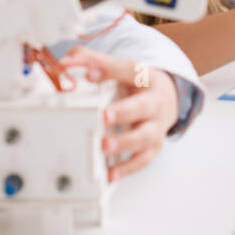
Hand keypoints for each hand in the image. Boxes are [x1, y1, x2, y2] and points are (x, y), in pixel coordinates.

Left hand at [60, 46, 179, 181]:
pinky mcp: (154, 145)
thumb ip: (94, 61)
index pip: (130, 71)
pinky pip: (143, 159)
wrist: (169, 99)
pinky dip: (128, 167)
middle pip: (144, 106)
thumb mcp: (122, 69)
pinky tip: (110, 173)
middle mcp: (155, 102)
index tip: (89, 75)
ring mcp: (156, 126)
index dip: (110, 72)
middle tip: (104, 116)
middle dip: (124, 111)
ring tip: (105, 146)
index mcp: (146, 78)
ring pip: (146, 136)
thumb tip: (66, 61)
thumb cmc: (138, 85)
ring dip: (126, 142)